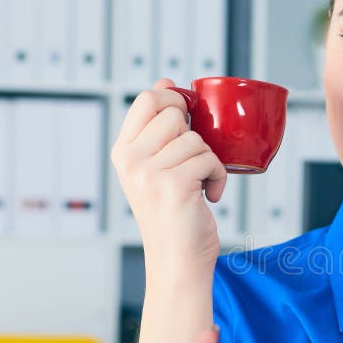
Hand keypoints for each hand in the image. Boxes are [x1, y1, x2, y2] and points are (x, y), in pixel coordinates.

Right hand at [111, 79, 226, 269]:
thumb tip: (166, 82)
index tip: (186, 116)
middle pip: (175, 115)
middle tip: (190, 166)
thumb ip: (158, 129)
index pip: (146, 100)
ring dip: (209, 162)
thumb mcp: (156, 168)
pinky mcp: (175, 184)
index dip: (172, 99)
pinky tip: (208, 196)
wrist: (177, 261)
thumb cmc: (173, 215)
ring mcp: (150, 172)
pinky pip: (211, 159)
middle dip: (194, 137)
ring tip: (199, 185)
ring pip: (197, 139)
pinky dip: (218, 177)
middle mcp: (131, 160)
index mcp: (123, 152)